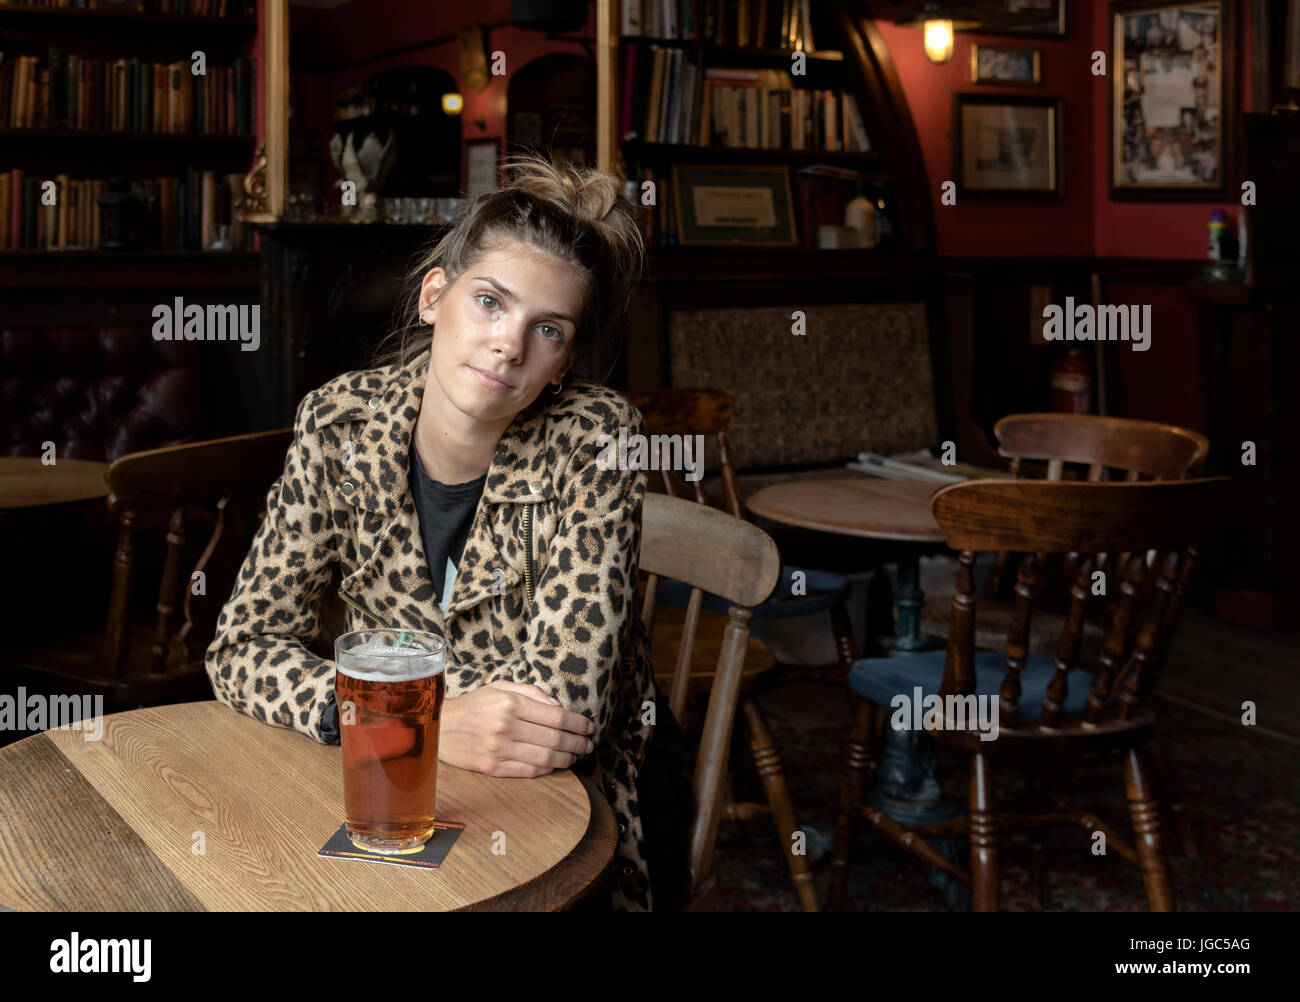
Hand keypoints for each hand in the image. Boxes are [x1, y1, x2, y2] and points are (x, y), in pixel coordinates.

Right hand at [438, 680, 595, 777]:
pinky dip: (547, 769)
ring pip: (546, 757)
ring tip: (576, 756)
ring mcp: (500, 749)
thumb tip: (558, 706)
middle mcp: (507, 726)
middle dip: (578, 743)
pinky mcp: (493, 767)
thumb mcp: (499, 687)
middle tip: (588, 745)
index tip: (589, 727)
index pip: (557, 717)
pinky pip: (529, 770)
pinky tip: (555, 764)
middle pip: (555, 739)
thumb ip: (531, 693)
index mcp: (510, 703)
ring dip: (567, 759)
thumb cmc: (473, 705)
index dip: (578, 724)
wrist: (438, 728)